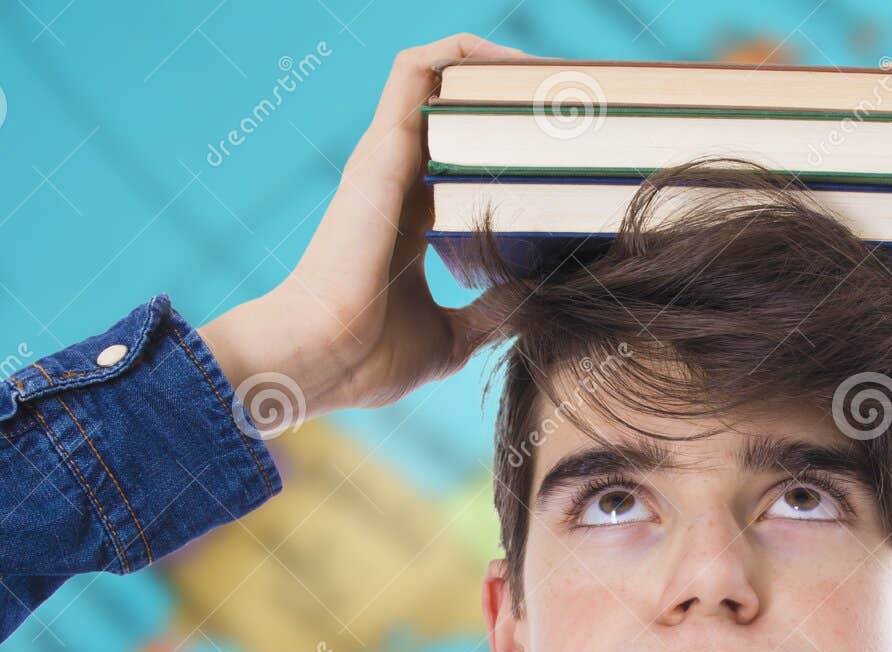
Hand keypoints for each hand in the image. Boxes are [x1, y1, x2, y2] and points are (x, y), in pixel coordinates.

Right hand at [200, 33, 529, 432]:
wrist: (321, 357)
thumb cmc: (370, 357)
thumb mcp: (453, 338)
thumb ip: (493, 314)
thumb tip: (539, 300)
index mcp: (412, 220)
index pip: (461, 162)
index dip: (506, 147)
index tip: (561, 150)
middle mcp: (399, 180)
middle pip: (454, 112)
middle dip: (510, 98)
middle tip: (570, 103)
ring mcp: (388, 159)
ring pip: (438, 77)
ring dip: (493, 64)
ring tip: (554, 74)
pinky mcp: (383, 147)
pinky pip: (415, 67)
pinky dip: (462, 53)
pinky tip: (513, 65)